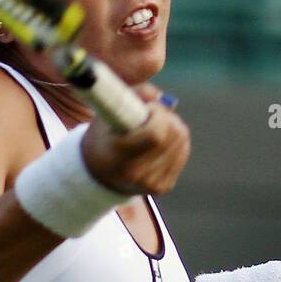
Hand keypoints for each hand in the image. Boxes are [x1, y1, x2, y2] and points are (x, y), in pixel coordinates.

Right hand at [81, 83, 190, 199]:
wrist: (97, 174)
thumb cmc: (104, 135)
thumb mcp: (108, 111)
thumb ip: (135, 95)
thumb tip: (161, 97)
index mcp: (119, 156)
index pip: (156, 134)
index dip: (158, 114)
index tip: (148, 108)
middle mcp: (136, 174)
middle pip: (175, 134)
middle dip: (168, 117)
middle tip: (152, 114)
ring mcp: (151, 183)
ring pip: (182, 142)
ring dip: (173, 127)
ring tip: (154, 126)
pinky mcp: (163, 186)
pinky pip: (182, 152)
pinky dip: (176, 141)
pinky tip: (160, 140)